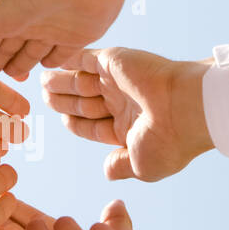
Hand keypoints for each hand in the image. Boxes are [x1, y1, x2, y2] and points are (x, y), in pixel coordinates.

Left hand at [41, 48, 213, 180]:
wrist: (187, 109)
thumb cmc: (169, 142)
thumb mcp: (142, 166)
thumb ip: (120, 166)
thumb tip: (107, 171)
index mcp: (130, 127)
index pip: (94, 126)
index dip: (76, 124)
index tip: (64, 120)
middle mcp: (124, 102)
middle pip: (84, 102)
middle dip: (63, 101)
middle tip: (43, 97)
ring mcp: (118, 81)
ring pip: (81, 81)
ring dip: (61, 82)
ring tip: (41, 82)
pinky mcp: (114, 61)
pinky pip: (85, 58)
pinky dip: (68, 60)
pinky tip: (52, 63)